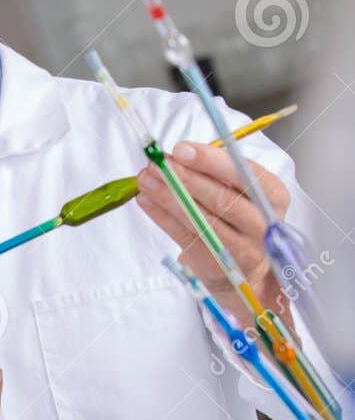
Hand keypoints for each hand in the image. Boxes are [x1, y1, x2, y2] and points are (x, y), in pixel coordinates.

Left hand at [136, 141, 289, 329]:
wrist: (252, 270)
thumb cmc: (243, 219)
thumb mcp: (246, 193)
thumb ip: (219, 173)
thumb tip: (177, 155)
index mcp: (274, 196)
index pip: (245, 175)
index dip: (212, 162)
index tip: (182, 149)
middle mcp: (262, 224)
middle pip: (222, 199)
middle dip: (185, 179)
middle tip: (158, 164)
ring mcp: (240, 248)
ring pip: (201, 220)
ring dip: (168, 197)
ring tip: (145, 179)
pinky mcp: (215, 263)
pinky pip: (185, 237)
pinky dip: (162, 217)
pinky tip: (146, 200)